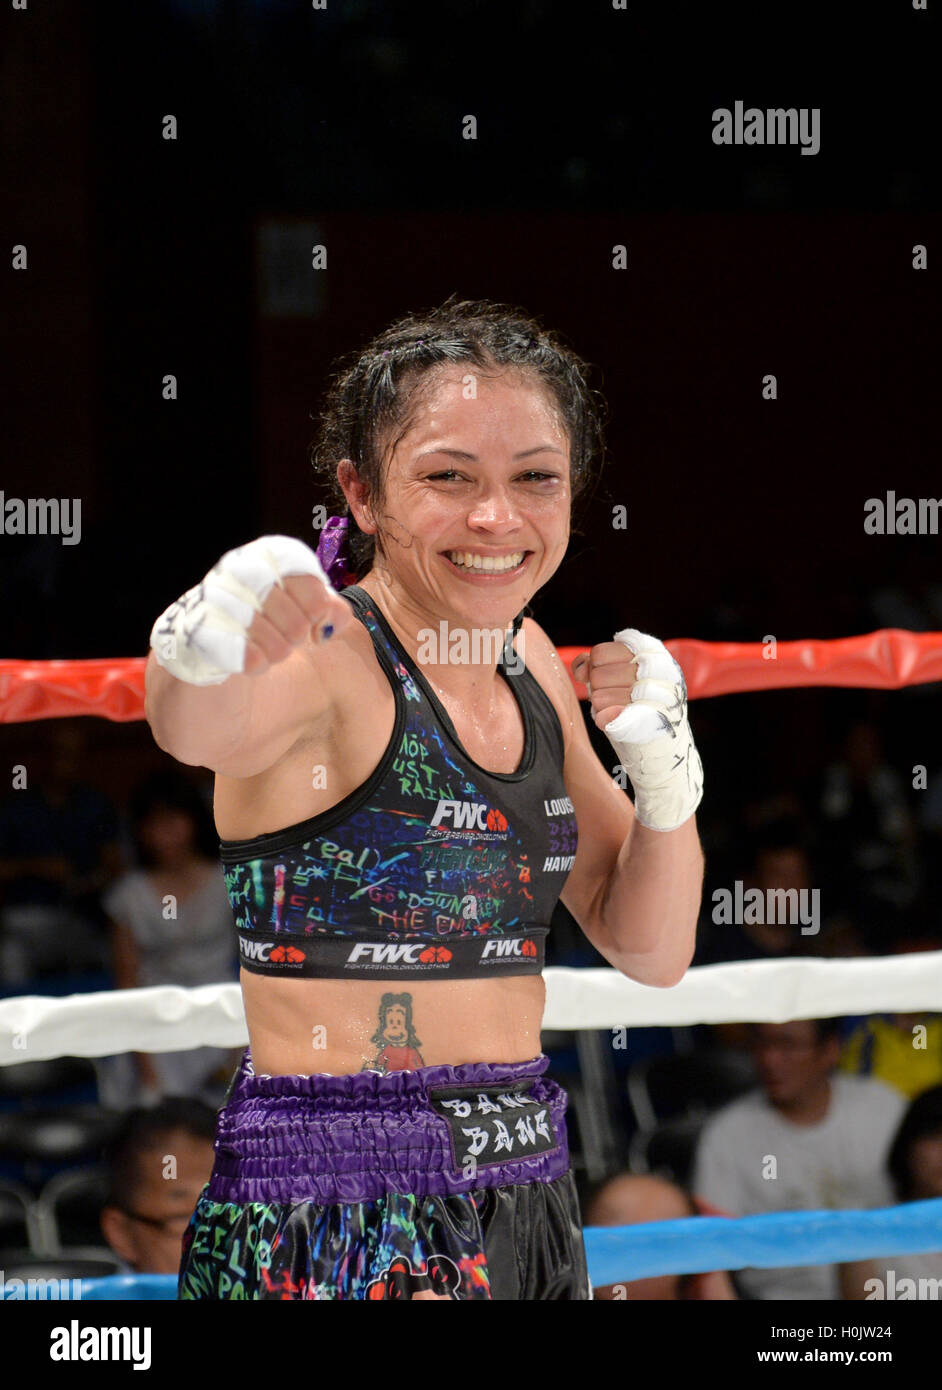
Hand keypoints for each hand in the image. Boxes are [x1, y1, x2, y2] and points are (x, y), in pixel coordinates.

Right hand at [150, 535, 353, 685]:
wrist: (208, 630)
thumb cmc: (267, 612)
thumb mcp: (303, 600)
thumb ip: (330, 607)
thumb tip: (329, 624)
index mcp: (270, 554)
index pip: (312, 586)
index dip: (318, 610)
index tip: (311, 614)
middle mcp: (241, 567)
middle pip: (299, 622)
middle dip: (296, 636)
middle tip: (284, 631)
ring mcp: (218, 598)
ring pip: (278, 645)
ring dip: (278, 652)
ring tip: (266, 642)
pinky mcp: (202, 630)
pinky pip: (252, 659)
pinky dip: (258, 664)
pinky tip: (249, 653)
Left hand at [578, 627, 702, 831]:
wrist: (663, 756)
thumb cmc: (637, 714)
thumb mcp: (620, 682)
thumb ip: (598, 666)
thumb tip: (580, 666)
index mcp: (656, 655)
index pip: (601, 652)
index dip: (593, 668)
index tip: (604, 678)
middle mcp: (661, 672)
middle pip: (597, 674)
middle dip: (598, 690)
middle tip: (616, 701)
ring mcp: (657, 696)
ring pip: (598, 696)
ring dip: (601, 708)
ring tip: (621, 714)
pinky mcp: (649, 721)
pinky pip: (604, 716)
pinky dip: (605, 722)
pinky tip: (618, 725)